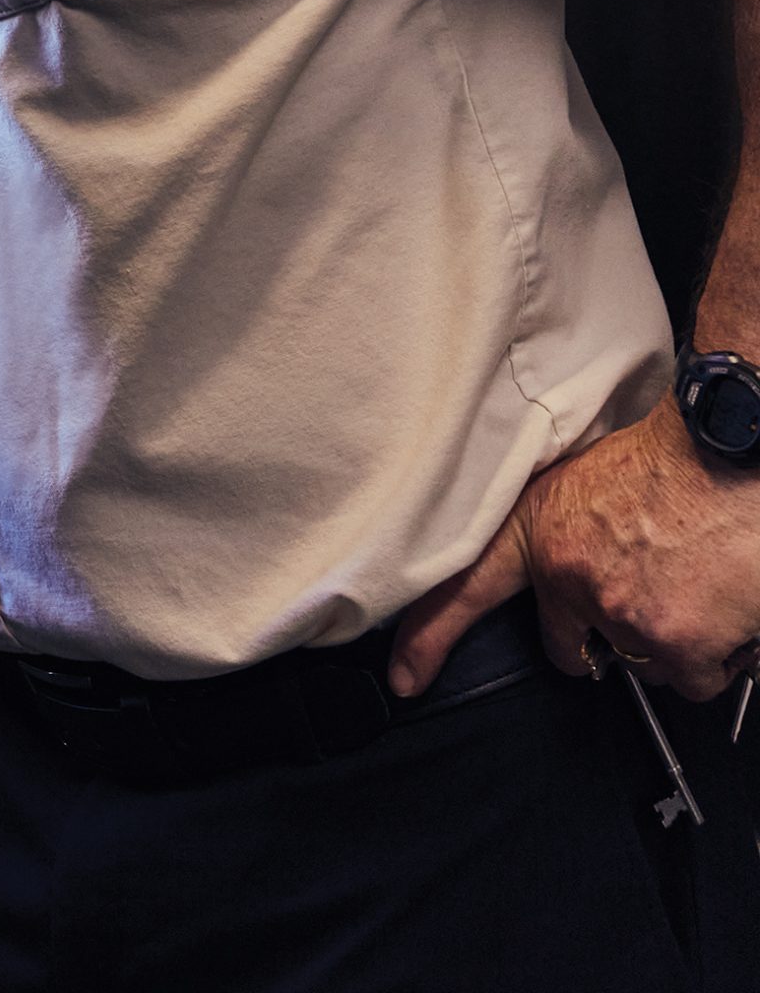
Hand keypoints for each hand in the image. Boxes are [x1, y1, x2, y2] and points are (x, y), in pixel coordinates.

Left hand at [389, 398, 759, 701]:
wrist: (725, 453)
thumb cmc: (668, 460)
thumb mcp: (581, 482)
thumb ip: (561, 536)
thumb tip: (565, 572)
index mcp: (540, 536)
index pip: (464, 589)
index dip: (428, 638)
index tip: (405, 677)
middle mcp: (573, 583)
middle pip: (575, 650)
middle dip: (602, 638)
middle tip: (640, 600)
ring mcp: (625, 619)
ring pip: (646, 664)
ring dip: (669, 641)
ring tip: (690, 586)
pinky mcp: (678, 645)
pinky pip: (696, 678)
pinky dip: (713, 654)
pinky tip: (719, 607)